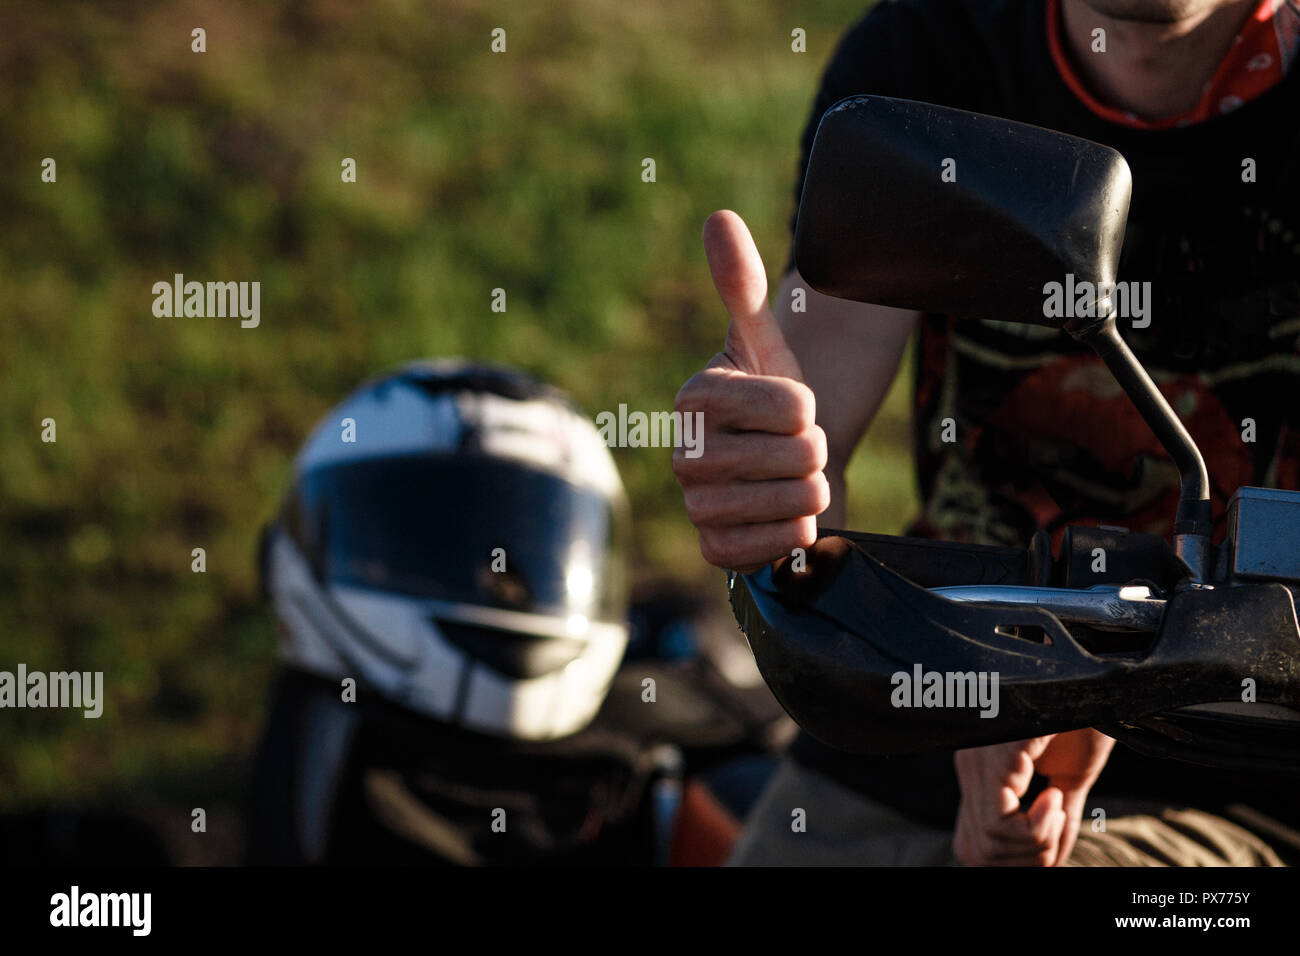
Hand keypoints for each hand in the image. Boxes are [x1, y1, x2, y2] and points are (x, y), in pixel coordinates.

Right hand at [672, 210, 829, 571]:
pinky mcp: (714, 552)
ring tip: (787, 482)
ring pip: (797, 500)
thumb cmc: (772, 403)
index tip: (788, 411)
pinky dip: (794, 534)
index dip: (809, 409)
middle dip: (813, 453)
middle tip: (791, 450)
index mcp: (693, 398)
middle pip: (800, 456)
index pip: (794, 405)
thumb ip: (743, 285)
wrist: (776, 471)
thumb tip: (718, 218)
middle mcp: (684, 454)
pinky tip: (778, 520)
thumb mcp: (766, 343)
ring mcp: (696, 507)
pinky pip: (777, 546)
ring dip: (810, 492)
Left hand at [953, 728, 1114, 865]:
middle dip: (1029, 858)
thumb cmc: (1086, 719)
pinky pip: (999, 823)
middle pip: (979, 851)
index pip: (969, 846)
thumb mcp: (1070, 780)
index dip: (1016, 860)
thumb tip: (1051, 863)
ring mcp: (976, 760)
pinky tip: (1055, 798)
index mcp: (981, 771)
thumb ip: (1053, 820)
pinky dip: (1035, 829)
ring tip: (1059, 807)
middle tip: (1060, 826)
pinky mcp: (993, 756)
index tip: (1055, 836)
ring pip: (989, 843)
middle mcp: (969, 765)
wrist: (1102, 683)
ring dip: (1035, 844)